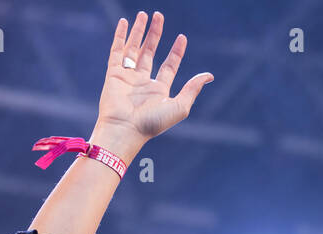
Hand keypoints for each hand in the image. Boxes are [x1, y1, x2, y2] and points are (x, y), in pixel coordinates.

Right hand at [93, 12, 212, 153]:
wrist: (126, 129)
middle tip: (159, 15)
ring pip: (134, 48)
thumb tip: (209, 76)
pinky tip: (124, 23)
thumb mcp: (180, 106)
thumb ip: (193, 89)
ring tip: (144, 15)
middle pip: (150, 52)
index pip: (169, 66)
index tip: (182, 37)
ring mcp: (128, 77)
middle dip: (155, 34)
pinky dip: (120, 36)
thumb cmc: (153, 123)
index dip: (176, 52)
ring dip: (139, 31)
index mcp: (159, 90)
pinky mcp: (113, 74)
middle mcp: (143, 82)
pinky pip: (117, 51)